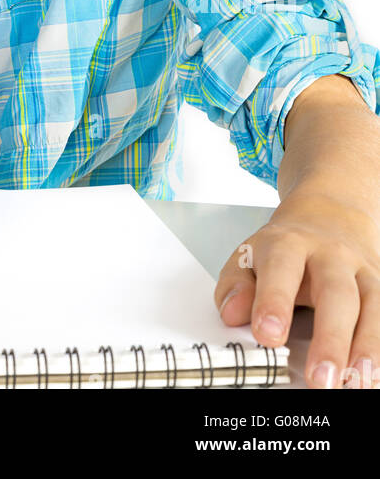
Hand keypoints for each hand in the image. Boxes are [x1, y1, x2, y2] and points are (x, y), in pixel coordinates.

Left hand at [214, 188, 379, 388]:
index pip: (281, 268)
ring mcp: (360, 270)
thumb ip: (235, 285)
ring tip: (352, 384)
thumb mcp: (250, 255)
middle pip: (335, 292)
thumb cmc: (285, 247)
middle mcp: (330, 254)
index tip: (268, 335)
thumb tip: (232, 314)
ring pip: (370, 306)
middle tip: (319, 378)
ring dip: (364, 348)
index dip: (274, 301)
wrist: (330, 213)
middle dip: (329, 338)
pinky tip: (370, 376)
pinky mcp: (379, 286)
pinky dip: (378, 347)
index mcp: (288, 243)